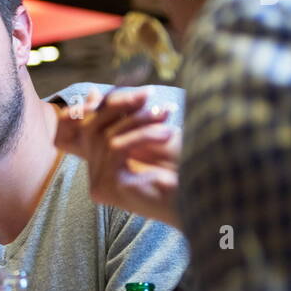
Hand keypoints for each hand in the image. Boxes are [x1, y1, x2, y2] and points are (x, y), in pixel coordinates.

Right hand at [55, 88, 181, 227]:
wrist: (202, 198)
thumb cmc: (181, 167)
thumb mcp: (145, 132)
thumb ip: (118, 115)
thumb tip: (90, 92)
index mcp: (102, 163)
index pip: (88, 124)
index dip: (105, 104)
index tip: (136, 92)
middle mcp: (95, 175)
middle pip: (91, 127)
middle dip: (121, 105)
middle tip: (150, 94)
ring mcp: (98, 184)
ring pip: (104, 136)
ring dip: (138, 120)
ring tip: (165, 116)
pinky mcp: (106, 188)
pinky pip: (114, 148)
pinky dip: (141, 135)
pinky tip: (166, 134)